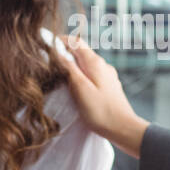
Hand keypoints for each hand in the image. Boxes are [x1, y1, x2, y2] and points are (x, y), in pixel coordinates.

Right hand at [54, 33, 150, 157]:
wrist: (123, 129)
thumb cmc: (101, 111)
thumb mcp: (80, 88)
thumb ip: (69, 68)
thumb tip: (57, 52)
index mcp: (95, 63)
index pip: (75, 42)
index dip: (60, 41)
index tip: (46, 45)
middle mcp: (103, 65)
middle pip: (81, 52)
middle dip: (65, 53)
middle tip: (49, 62)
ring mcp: (108, 76)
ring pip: (86, 65)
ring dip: (73, 66)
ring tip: (60, 76)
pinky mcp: (109, 87)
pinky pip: (92, 75)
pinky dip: (81, 76)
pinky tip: (76, 88)